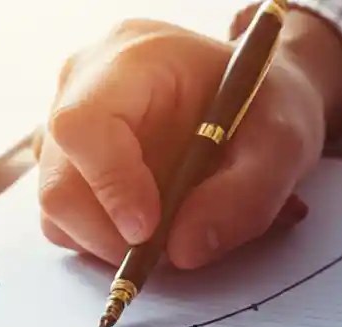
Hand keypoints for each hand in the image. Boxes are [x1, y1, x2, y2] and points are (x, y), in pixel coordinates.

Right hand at [34, 10, 341, 268]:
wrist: (256, 105)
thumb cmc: (266, 108)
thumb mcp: (283, 143)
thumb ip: (244, 196)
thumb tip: (181, 252)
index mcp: (131, 60)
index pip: (83, 124)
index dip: (109, 184)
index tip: (149, 229)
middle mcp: (82, 87)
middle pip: (59, 179)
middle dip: (111, 233)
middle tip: (168, 250)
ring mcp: (66, 128)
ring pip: (58, 209)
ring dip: (110, 241)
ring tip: (172, 229)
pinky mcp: (67, 166)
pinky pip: (65, 221)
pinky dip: (106, 241)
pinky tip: (152, 223)